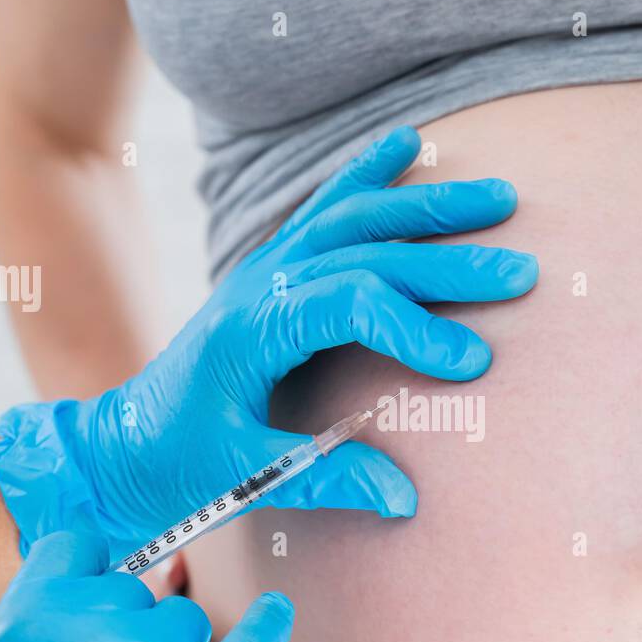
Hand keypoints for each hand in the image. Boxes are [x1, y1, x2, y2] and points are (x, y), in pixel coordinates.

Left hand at [0, 126, 536, 559]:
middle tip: (520, 271)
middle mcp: (260, 285)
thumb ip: (322, 481)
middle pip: (367, 251)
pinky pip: (325, 209)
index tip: (473, 363)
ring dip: (428, 205)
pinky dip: (369, 175)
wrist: (121, 444)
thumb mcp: (241, 481)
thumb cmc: (175, 467)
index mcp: (250, 331)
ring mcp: (265, 269)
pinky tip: (410, 143)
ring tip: (501, 196)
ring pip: (355, 217)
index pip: (348, 305)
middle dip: (447, 259)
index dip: (415, 327)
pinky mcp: (272, 270)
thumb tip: (405, 498)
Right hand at [0, 531, 290, 641]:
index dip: (90, 571)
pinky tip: (275, 613)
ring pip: (185, 622)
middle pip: (135, 593)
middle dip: (126, 630)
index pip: (79, 549)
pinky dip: (268, 627)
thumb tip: (37, 636)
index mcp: (30, 617)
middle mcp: (96, 624)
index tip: (99, 584)